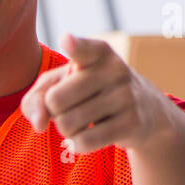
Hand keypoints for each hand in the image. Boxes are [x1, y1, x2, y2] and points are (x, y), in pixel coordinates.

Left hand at [20, 33, 170, 154]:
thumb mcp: (64, 84)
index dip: (73, 45)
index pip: (82, 49)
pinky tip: (87, 137)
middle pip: (55, 100)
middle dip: (53, 112)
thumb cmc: (90, 93)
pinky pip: (84, 141)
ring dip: (66, 130)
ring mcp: (125, 97)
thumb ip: (38, 98)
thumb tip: (39, 124)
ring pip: (67, 124)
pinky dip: (77, 144)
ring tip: (81, 122)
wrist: (146, 111)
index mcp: (98, 53)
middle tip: (70, 108)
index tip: (66, 40)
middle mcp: (115, 70)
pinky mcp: (131, 124)